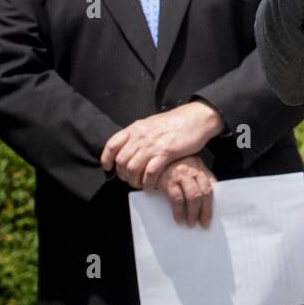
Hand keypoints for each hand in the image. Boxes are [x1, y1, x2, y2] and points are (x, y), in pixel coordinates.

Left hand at [100, 102, 223, 190]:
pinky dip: (147, 183)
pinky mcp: (166, 152)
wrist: (196, 118)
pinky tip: (150, 186)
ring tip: (140, 184)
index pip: (112, 145)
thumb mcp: (151, 123)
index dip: (107, 159)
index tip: (109, 167)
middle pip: (121, 161)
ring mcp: (153, 144)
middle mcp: (141, 136)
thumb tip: (128, 147)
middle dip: (123, 175)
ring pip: (133, 169)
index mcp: (136, 128)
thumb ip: (138, 134)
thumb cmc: (176, 122)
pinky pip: (150, 173)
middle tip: (130, 180)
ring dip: (134, 181)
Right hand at [156, 155, 215, 227]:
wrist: (151, 162)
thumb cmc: (171, 169)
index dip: (212, 204)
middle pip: (204, 192)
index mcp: (200, 168)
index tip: (210, 218)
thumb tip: (207, 204)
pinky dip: (179, 211)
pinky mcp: (168, 180)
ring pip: (193, 196)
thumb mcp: (187, 171)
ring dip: (193, 213)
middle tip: (203, 224)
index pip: (211, 186)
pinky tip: (179, 219)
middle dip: (205, 211)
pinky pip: (177, 199)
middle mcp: (192, 170)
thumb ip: (198, 182)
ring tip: (191, 223)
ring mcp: (181, 174)